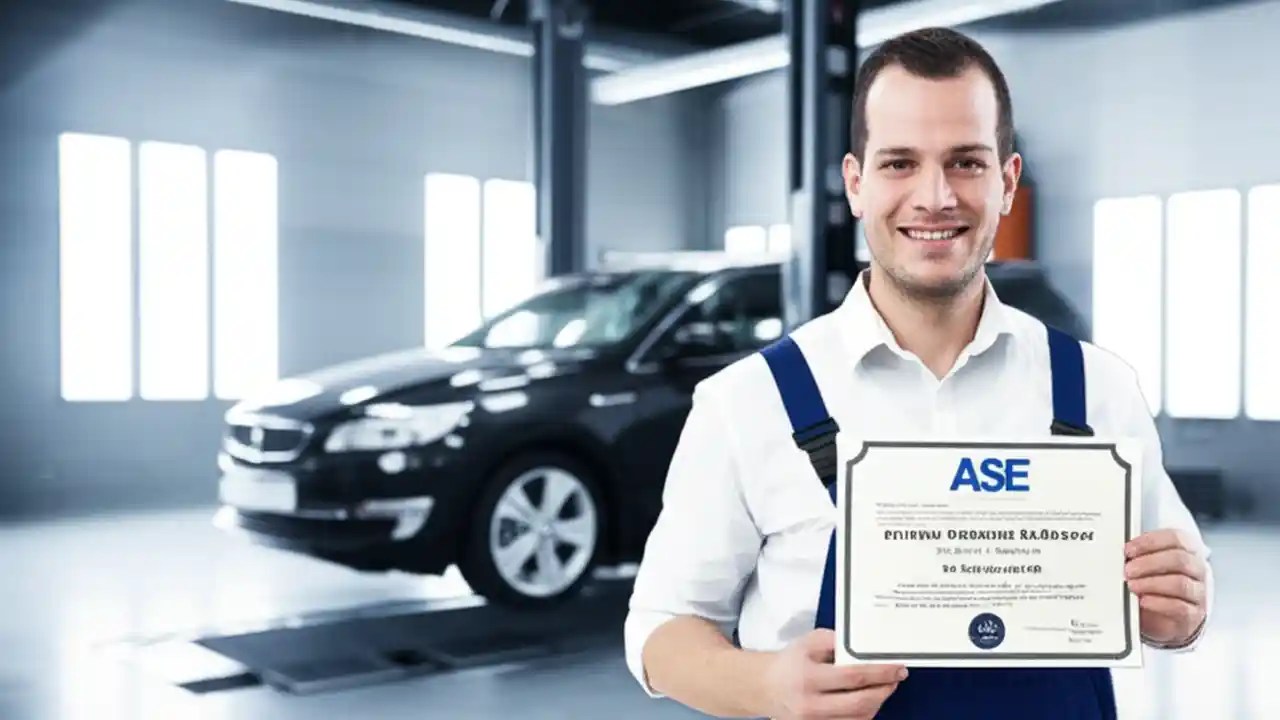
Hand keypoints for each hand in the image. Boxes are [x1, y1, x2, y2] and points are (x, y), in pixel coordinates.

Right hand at [763, 628, 905, 719]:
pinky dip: (865, 714)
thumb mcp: (809, 642)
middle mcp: (811, 705)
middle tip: (896, 678)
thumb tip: (868, 648)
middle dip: (884, 690)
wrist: (765, 687)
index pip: (853, 677)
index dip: (881, 673)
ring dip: (877, 703)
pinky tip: (868, 700)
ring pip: (859, 718)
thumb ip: (836, 641)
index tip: (898, 668)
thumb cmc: (790, 662)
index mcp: (808, 677)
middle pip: (860, 703)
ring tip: (883, 687)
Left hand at [1124, 528, 1207, 645]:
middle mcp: (1197, 570)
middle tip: (1128, 570)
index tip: (1129, 550)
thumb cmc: (1154, 585)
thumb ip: (1139, 556)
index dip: (1150, 542)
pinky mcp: (1194, 615)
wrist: (1163, 617)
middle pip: (1180, 559)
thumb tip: (1122, 552)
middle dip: (1149, 563)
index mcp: (1187, 551)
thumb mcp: (1147, 567)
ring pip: (1181, 584)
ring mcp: (1199, 593)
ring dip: (1151, 583)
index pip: (1176, 539)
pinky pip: (1180, 608)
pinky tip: (1143, 601)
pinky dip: (1158, 603)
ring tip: (1132, 585)